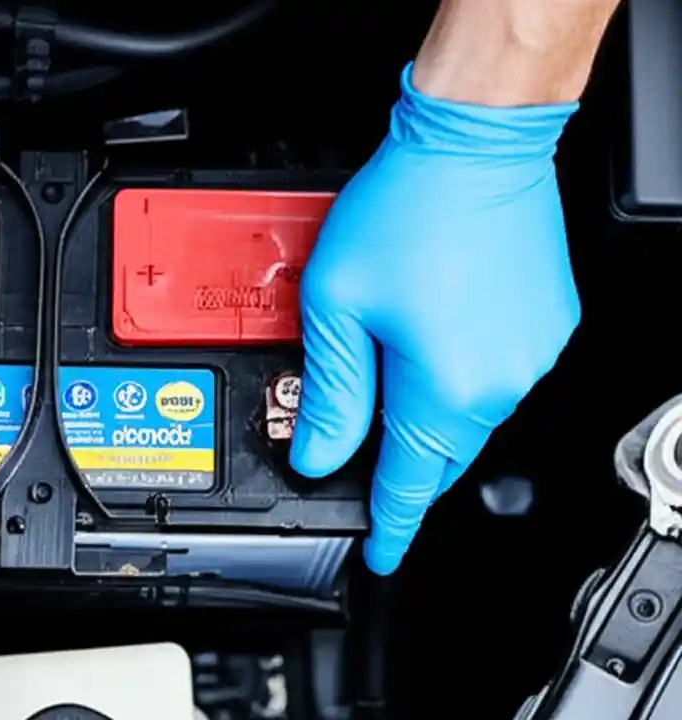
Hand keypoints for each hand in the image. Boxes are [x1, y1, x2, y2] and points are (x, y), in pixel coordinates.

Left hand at [290, 64, 580, 574]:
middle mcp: (502, 381)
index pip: (408, 484)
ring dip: (422, 415)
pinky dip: (453, 378)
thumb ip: (327, 392)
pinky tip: (423, 344)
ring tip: (380, 379)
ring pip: (464, 415)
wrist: (475, 141)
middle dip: (398, 468)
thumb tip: (317, 453)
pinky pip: (491, 376)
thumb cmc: (410, 207)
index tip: (378, 553)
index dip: (388, 525)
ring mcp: (531, 354)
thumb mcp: (336, 307)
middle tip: (357, 468)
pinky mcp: (544, 326)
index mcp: (449, 389)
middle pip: (438, 453)